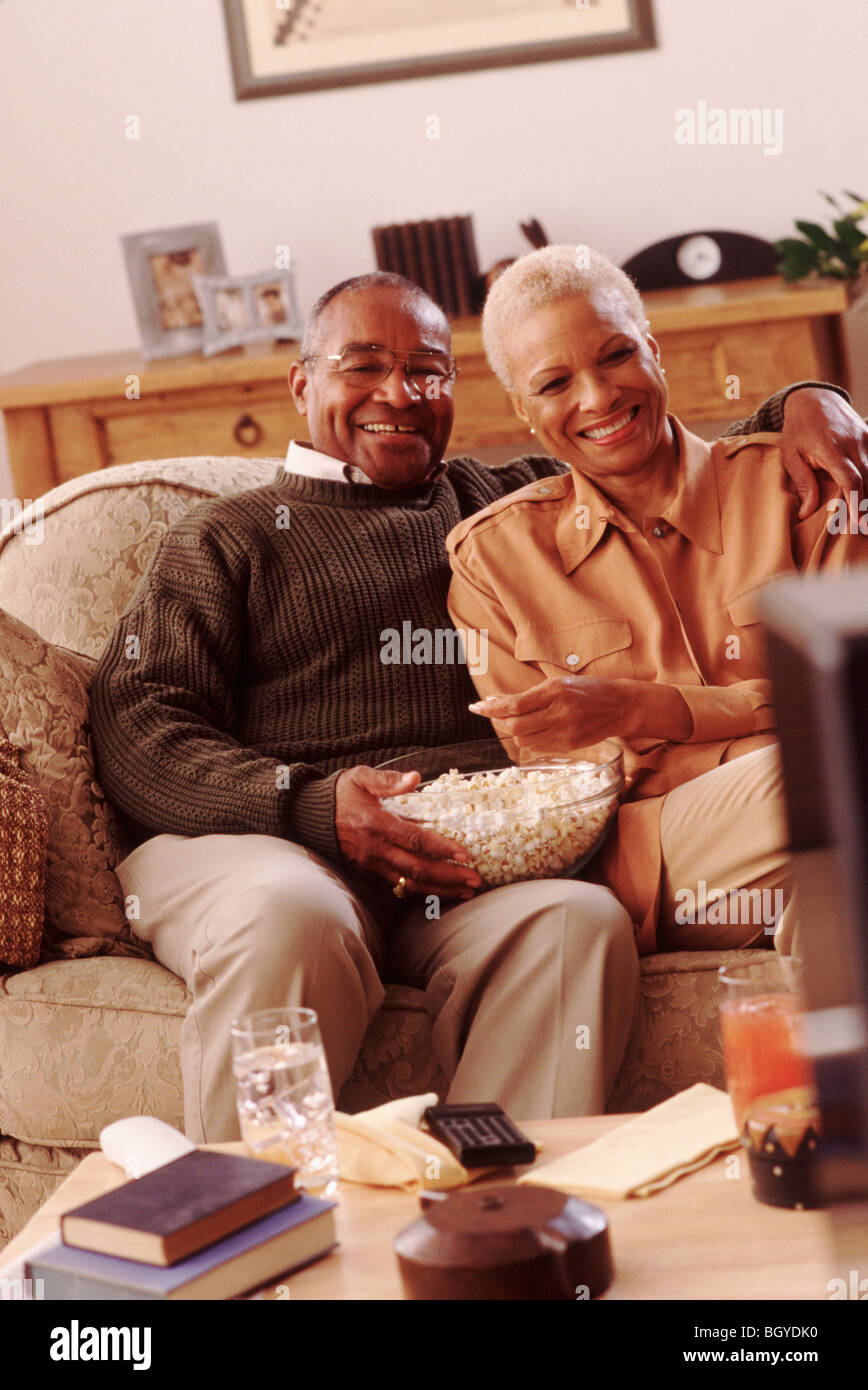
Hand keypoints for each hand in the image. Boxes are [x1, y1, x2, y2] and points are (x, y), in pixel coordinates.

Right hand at [334, 766, 481, 899]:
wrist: (309, 815)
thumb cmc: (339, 793)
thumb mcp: (360, 777)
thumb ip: (388, 780)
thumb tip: (415, 778)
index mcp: (376, 823)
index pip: (415, 840)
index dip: (441, 848)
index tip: (464, 854)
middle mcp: (375, 848)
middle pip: (418, 868)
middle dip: (449, 876)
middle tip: (476, 880)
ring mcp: (372, 863)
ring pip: (410, 883)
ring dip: (440, 889)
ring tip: (466, 892)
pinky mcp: (369, 871)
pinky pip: (399, 885)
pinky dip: (422, 891)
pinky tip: (441, 892)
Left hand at [469, 676, 633, 755]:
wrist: (621, 706)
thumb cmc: (589, 690)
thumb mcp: (558, 683)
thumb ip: (528, 695)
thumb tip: (495, 701)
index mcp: (556, 692)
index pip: (514, 705)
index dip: (491, 708)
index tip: (476, 707)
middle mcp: (560, 714)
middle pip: (515, 727)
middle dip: (500, 722)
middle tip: (494, 713)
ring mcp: (565, 733)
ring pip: (524, 740)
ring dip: (514, 731)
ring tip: (517, 720)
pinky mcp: (570, 747)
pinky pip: (538, 747)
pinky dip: (529, 739)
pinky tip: (533, 729)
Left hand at [781, 388, 867, 522]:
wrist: (813, 399)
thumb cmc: (798, 430)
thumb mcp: (792, 456)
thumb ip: (804, 484)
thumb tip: (805, 513)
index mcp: (830, 449)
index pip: (850, 480)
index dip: (855, 503)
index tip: (857, 523)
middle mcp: (852, 443)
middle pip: (867, 479)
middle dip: (867, 506)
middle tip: (865, 530)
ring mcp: (864, 437)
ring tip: (867, 518)